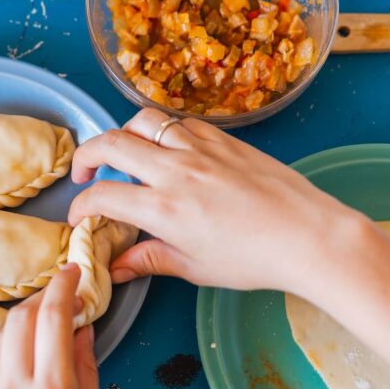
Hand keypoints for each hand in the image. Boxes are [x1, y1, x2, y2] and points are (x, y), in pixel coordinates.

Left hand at [0, 265, 101, 388]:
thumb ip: (85, 370)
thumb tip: (82, 328)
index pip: (54, 317)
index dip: (65, 286)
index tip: (76, 272)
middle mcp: (15, 388)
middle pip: (25, 318)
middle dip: (47, 297)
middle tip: (67, 295)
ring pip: (1, 333)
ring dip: (22, 311)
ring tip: (42, 307)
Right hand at [68, 108, 355, 297]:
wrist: (309, 234)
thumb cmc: (255, 259)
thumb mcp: (196, 267)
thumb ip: (151, 260)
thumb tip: (118, 268)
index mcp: (163, 208)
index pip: (102, 197)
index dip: (80, 207)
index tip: (81, 217)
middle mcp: (175, 170)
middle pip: (110, 144)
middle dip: (85, 156)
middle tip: (84, 174)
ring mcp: (200, 148)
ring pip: (143, 121)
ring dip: (124, 135)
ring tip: (124, 155)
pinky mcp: (223, 139)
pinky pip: (179, 122)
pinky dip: (162, 131)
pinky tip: (169, 150)